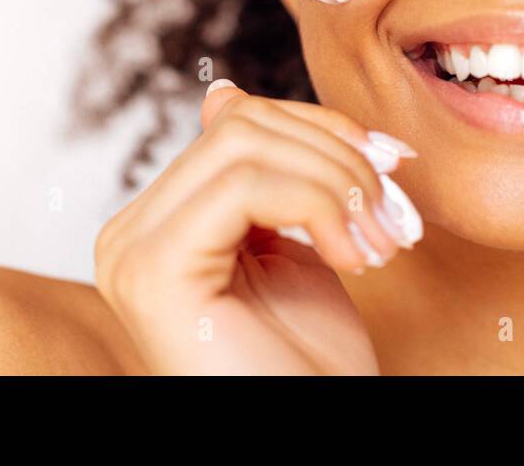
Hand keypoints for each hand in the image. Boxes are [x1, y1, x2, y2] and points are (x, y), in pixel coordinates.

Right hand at [94, 80, 420, 373]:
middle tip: (394, 215)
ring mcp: (132, 253)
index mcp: (159, 223)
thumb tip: (221, 91)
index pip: (239, 122)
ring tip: (383, 240)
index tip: (391, 167)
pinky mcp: (154, 273)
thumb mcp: (295, 246)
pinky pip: (246, 187)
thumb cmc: (309, 365)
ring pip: (246, 144)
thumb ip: (265, 175)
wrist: (317, 436)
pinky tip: (358, 259)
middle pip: (242, 124)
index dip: (322, 129)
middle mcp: (129, 234)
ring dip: (339, 183)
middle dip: (337, 154)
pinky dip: (321, 207)